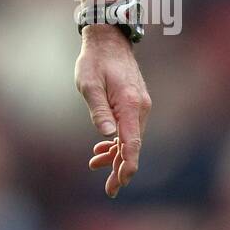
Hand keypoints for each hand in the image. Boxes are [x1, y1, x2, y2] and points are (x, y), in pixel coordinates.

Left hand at [75, 23, 151, 197]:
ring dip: (116, 155)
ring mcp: (139, 105)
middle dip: (121, 168)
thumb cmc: (95, 60)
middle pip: (133, 145)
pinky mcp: (134, 103)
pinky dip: (117, 141)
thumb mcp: (89, 83)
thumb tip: (107, 136)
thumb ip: (98, 109)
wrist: (108, 39)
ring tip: (95, 165)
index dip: (127, 166)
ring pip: (131, 138)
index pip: (132, 143)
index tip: (119, 183)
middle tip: (109, 190)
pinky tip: (102, 149)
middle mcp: (140, 107)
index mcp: (129, 104)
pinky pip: (129, 128)